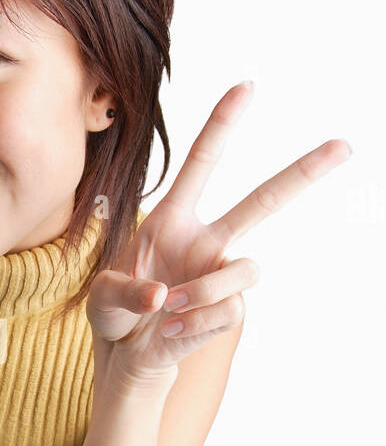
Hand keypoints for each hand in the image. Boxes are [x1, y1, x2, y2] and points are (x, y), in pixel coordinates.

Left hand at [86, 81, 351, 379]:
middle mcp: (205, 240)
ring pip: (244, 268)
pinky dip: (195, 323)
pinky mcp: (228, 309)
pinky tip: (173, 330)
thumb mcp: (102, 296)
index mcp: (171, 219)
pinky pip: (228, 309)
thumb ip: (125, 290)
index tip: (246, 88)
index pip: (201, 164)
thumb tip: (164, 296)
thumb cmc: (115, 314)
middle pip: (262, 201)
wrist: (126, 356)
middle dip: (303, 173)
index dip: (222, 125)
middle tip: (343, 146)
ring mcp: (219, 274)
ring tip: (167, 308)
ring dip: (202, 291)